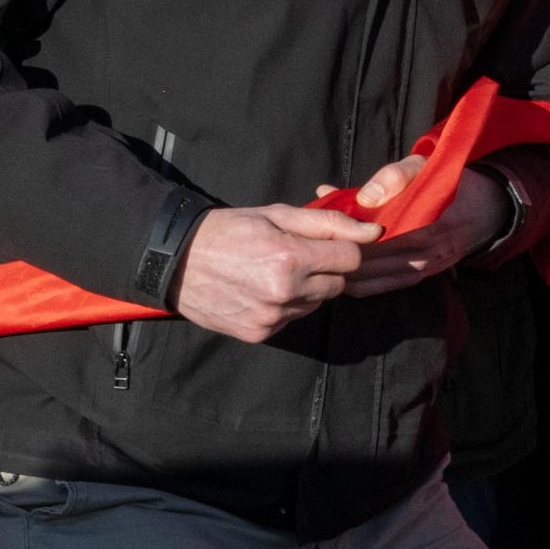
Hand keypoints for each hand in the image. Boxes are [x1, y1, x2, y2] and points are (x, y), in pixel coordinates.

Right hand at [173, 205, 380, 342]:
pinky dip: (286, 306)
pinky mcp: (260, 334)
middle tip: (295, 255)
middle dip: (325, 269)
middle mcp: (284, 293)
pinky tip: (261, 290)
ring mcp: (272, 317)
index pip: (351, 258)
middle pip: (338, 284)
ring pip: (316, 303)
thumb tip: (374, 233)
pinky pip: (292, 318)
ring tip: (274, 272)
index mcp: (291, 258)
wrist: (175, 261)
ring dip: (306, 288)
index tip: (326, 242)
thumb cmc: (230, 230)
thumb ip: (330, 223)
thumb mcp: (278, 214)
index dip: (342, 248)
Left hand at [314, 158, 514, 296]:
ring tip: (320, 263)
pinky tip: (342, 277)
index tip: (317, 229)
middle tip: (308, 250)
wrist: (488, 207)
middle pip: (367, 262)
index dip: (341, 236)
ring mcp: (424, 268)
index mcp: (422, 224)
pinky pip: (386, 286)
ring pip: (373, 279)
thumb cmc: (450, 181)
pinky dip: (362, 284)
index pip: (370, 239)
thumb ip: (394, 176)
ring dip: (345, 273)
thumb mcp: (425, 165)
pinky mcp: (424, 276)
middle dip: (336, 257)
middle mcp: (423, 253)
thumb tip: (362, 196)